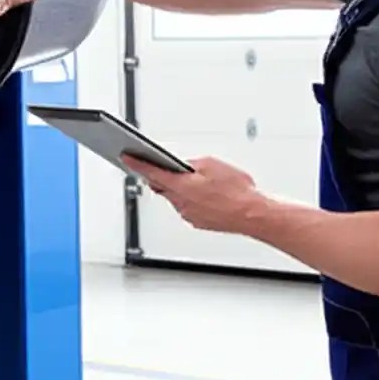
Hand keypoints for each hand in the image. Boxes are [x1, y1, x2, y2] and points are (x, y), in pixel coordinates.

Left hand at [121, 154, 263, 233]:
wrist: (252, 214)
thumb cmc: (236, 192)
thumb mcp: (212, 165)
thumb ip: (192, 163)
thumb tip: (185, 166)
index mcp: (181, 186)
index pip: (151, 172)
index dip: (136, 163)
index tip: (126, 157)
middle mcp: (180, 203)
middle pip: (161, 187)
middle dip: (161, 176)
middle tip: (163, 165)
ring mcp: (188, 214)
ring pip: (175, 198)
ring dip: (179, 188)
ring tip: (196, 180)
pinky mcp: (197, 222)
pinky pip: (187, 207)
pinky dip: (190, 199)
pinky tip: (205, 194)